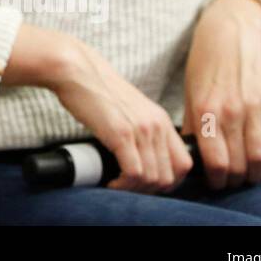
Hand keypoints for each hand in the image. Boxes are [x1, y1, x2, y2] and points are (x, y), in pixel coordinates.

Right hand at [51, 36, 193, 193]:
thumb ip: (141, 129)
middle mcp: (156, 125)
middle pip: (170, 176)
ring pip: (153, 178)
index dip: (169, 182)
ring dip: (135, 189)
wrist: (77, 70)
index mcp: (161, 119)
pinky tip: (111, 182)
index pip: (184, 163)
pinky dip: (123, 185)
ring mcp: (141, 129)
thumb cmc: (95, 89)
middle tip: (130, 188)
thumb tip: (138, 156)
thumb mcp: (129, 108)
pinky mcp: (121, 133)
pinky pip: (133, 173)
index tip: (148, 185)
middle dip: (150, 190)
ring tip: (118, 185)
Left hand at [183, 0, 260, 188]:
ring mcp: (255, 108)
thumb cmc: (204, 65)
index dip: (216, 180)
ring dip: (255, 176)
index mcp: (205, 110)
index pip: (215, 162)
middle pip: (239, 164)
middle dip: (234, 181)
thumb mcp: (189, 94)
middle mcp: (231, 112)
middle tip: (230, 183)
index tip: (214, 183)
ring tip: (248, 178)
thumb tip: (189, 156)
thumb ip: (191, 126)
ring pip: (260, 158)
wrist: (229, 35)